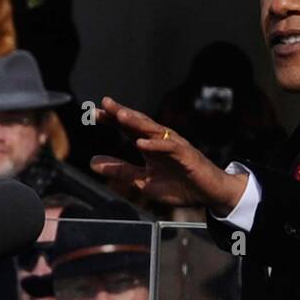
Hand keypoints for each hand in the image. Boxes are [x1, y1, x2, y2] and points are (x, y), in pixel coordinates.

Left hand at [89, 97, 247, 215]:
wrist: (207, 195)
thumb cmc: (178, 185)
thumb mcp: (142, 181)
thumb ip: (119, 170)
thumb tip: (91, 162)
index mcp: (149, 145)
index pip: (127, 128)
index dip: (111, 120)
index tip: (93, 114)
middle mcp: (160, 140)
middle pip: (139, 122)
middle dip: (122, 112)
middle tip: (104, 104)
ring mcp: (174, 145)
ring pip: (153, 130)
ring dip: (136, 122)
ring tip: (120, 115)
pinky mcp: (186, 155)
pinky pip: (169, 147)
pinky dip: (155, 145)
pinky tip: (141, 143)